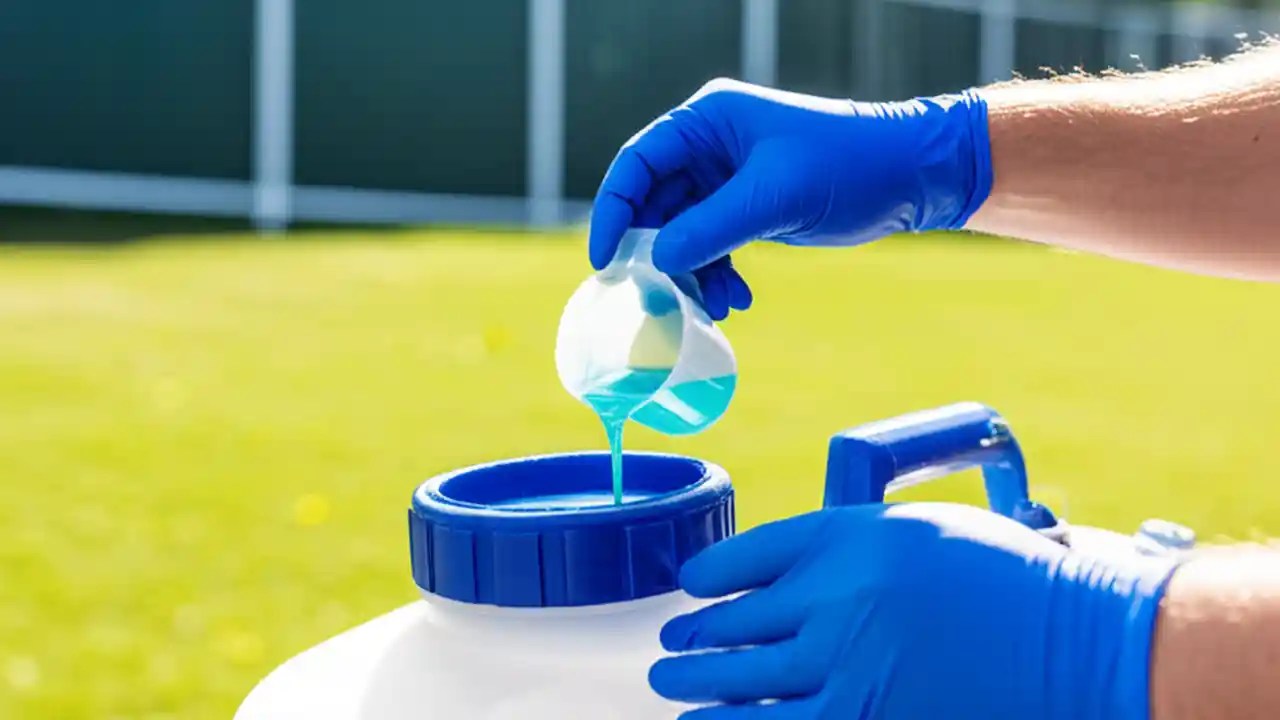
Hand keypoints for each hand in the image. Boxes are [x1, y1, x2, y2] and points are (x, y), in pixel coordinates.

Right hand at [588, 79, 992, 319]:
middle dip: (657, 255)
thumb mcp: (775, 197)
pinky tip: (737, 300)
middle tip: (657, 298)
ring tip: (714, 307)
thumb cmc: (849, 166)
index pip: (638, 163)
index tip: (605, 260)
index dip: (613, 211)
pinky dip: (716, 274)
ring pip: (682, 233)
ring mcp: (727, 179)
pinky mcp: (747, 209)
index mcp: (707, 120)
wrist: (912, 176)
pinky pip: (711, 246)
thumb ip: (711, 228)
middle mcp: (710, 145)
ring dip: (691, 274)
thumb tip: (657, 261)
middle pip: (655, 204)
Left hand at [649, 503, 1179, 718]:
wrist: (1074, 640)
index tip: (690, 585)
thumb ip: (842, 546)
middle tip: (671, 646)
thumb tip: (776, 578)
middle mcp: (836, 598)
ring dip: (695, 684)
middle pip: (733, 621)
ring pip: (741, 680)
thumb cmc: (1000, 576)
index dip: (706, 573)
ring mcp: (847, 666)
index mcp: (848, 537)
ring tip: (671, 684)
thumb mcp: (915, 529)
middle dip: (692, 637)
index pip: (747, 554)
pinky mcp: (864, 718)